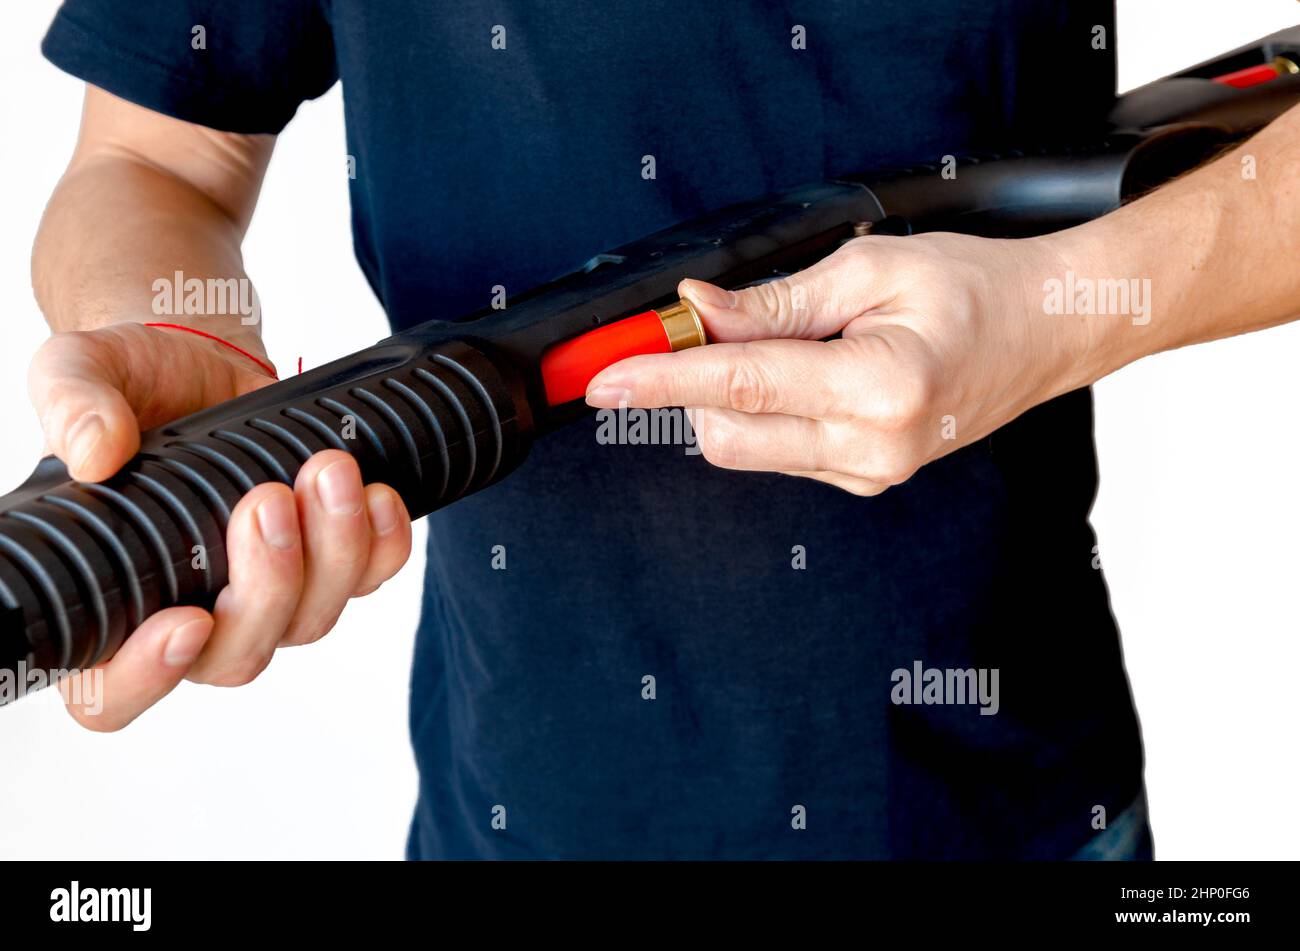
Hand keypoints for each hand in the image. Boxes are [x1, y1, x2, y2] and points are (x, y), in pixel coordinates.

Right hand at [27, 322, 411, 728]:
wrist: (199, 355)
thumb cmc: (129, 380)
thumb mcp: (78, 370)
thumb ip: (72, 407)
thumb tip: (97, 455)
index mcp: (107, 592)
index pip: (110, 690)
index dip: (146, 677)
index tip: (187, 621)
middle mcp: (187, 610)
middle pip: (236, 658)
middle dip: (267, 585)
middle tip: (269, 500)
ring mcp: (265, 593)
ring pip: (311, 621)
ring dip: (332, 551)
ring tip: (328, 471)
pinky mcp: (325, 562)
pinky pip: (369, 579)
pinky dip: (382, 543)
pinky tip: (375, 493)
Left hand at [586, 232, 1092, 494]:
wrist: (1046, 332)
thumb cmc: (975, 290)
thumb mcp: (871, 270)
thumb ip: (774, 302)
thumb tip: (699, 312)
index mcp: (880, 388)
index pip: (741, 386)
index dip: (662, 379)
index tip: (605, 378)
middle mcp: (872, 447)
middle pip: (726, 432)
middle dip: (693, 383)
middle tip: (694, 327)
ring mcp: (869, 472)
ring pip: (746, 447)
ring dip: (732, 397)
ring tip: (793, 341)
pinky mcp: (865, 479)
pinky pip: (780, 452)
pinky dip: (766, 412)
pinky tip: (812, 372)